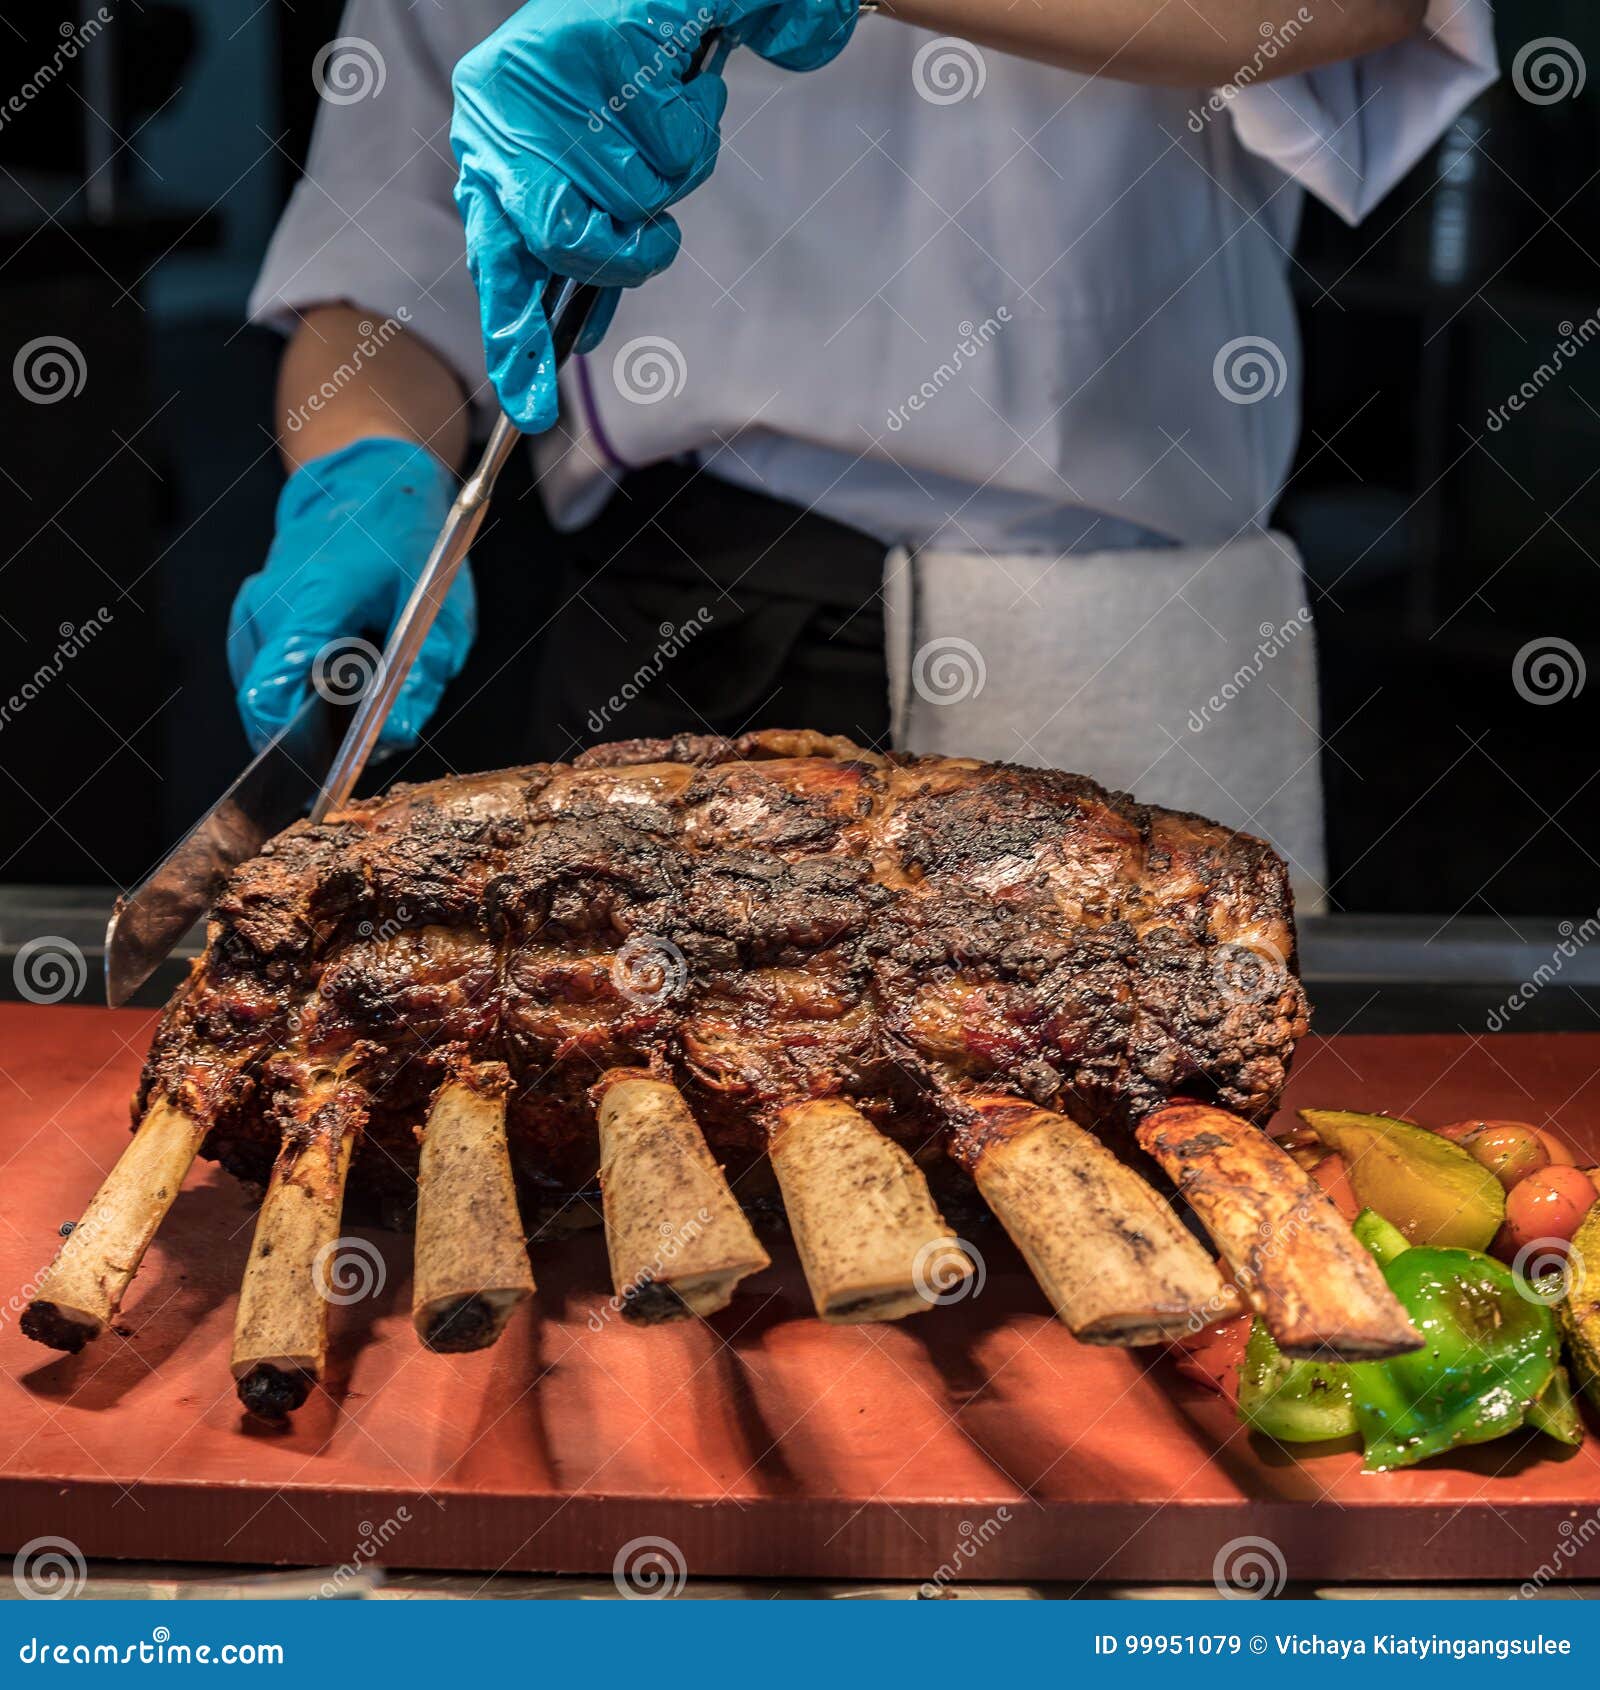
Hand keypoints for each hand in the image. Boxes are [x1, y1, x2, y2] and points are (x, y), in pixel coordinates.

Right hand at [227, 437, 474, 753]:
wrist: (367, 479)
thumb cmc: (406, 535)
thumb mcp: (440, 607)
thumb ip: (422, 673)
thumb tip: (398, 732)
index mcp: (312, 597)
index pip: (270, 690)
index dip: (289, 743)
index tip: (324, 770)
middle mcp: (269, 602)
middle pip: (264, 702)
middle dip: (307, 734)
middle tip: (357, 738)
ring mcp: (254, 606)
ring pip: (262, 691)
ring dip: (304, 711)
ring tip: (354, 694)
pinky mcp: (253, 613)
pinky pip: (265, 672)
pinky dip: (297, 688)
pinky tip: (337, 674)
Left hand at [451, 0, 857, 429]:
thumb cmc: (623, 79)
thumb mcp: (592, 174)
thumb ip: (583, 247)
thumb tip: (582, 330)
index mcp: (491, 153)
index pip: (498, 260)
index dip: (517, 335)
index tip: (529, 407)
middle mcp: (501, 114)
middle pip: (565, 237)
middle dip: (620, 254)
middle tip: (649, 244)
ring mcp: (546, 75)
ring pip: (633, 196)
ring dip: (666, 178)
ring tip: (660, 123)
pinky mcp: (605, 41)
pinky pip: (671, 147)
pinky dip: (693, 130)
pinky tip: (678, 87)